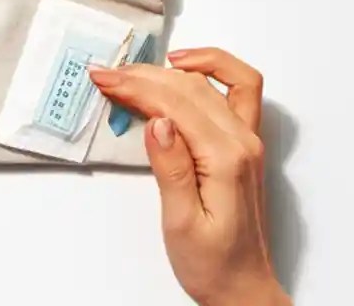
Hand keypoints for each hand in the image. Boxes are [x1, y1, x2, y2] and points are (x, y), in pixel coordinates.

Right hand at [89, 49, 290, 305]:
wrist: (244, 289)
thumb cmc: (213, 265)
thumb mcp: (182, 224)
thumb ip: (172, 169)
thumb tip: (158, 123)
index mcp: (227, 159)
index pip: (177, 105)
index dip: (137, 87)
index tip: (104, 79)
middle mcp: (244, 143)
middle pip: (193, 88)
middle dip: (146, 75)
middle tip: (107, 74)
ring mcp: (249, 142)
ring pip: (214, 84)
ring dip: (176, 69)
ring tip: (138, 70)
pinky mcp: (245, 146)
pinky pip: (239, 91)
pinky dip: (214, 71)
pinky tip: (187, 70)